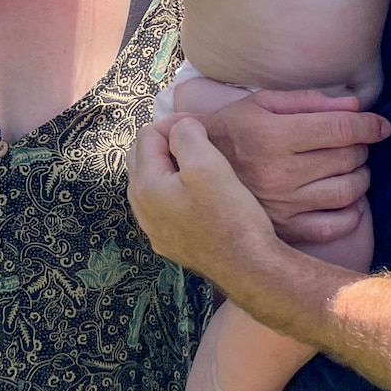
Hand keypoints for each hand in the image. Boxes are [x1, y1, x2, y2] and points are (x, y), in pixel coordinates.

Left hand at [128, 116, 285, 287]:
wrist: (248, 267)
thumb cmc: (230, 215)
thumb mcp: (208, 164)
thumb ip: (186, 135)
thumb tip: (180, 128)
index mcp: (145, 186)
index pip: (148, 135)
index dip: (175, 123)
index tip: (202, 125)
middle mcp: (141, 209)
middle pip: (143, 158)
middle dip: (167, 142)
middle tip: (200, 139)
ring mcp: (153, 229)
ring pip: (151, 182)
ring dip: (170, 166)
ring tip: (200, 163)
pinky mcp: (168, 242)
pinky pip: (162, 205)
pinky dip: (174, 190)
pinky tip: (198, 193)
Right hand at [201, 90, 390, 244]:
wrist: (190, 173)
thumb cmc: (230, 131)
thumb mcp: (260, 104)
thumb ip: (307, 101)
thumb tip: (354, 105)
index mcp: (274, 135)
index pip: (341, 129)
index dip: (370, 125)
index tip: (381, 125)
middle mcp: (280, 172)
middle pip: (348, 158)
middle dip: (362, 147)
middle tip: (355, 143)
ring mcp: (284, 204)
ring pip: (348, 191)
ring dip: (361, 177)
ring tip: (352, 168)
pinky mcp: (285, 229)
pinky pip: (335, 226)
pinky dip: (352, 213)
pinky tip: (347, 200)